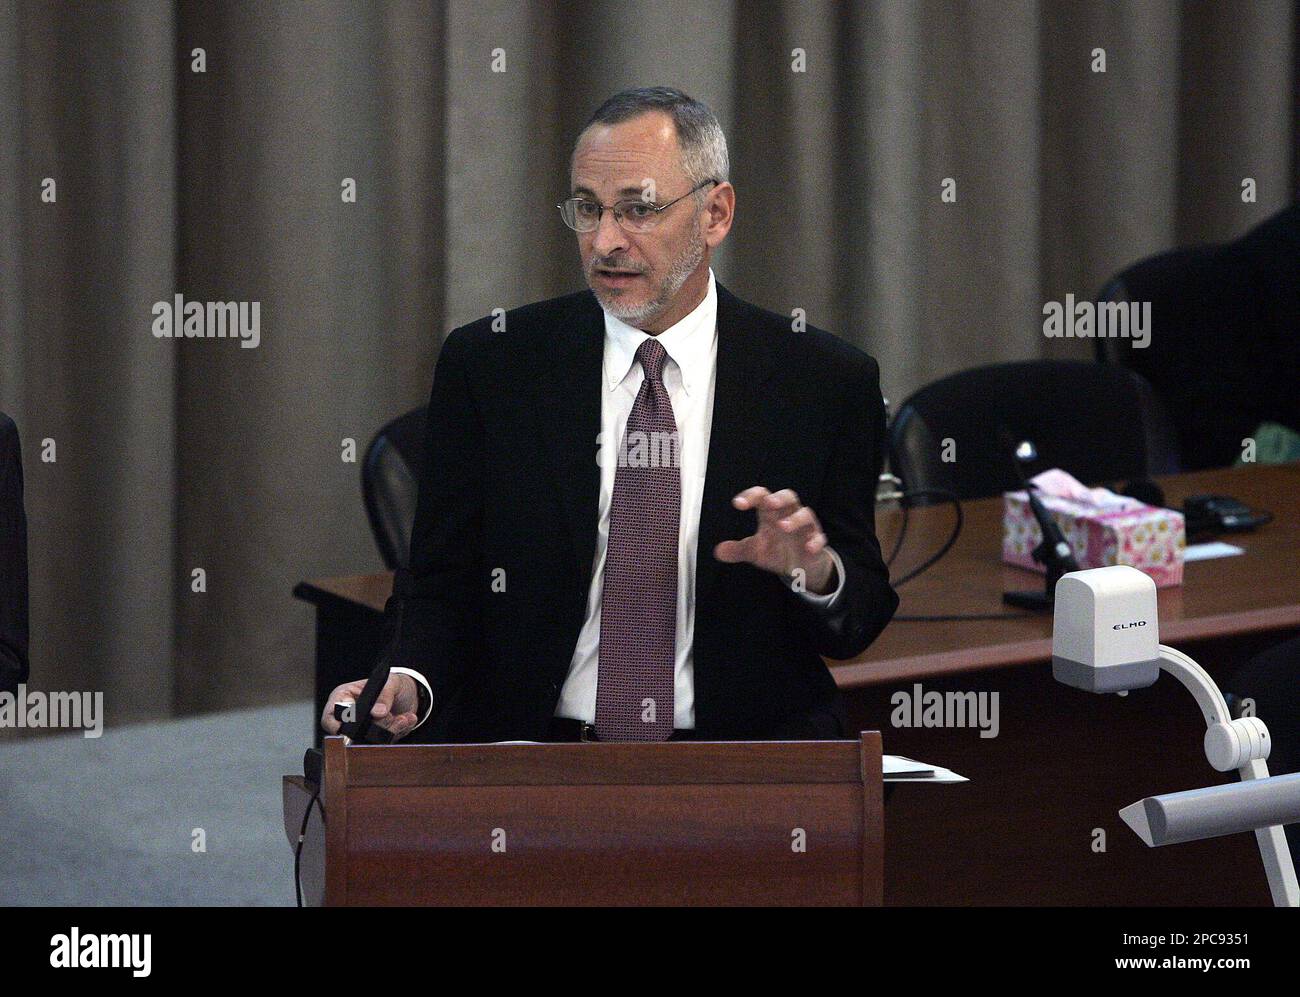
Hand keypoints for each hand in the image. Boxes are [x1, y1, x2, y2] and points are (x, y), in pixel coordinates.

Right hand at [320, 673, 420, 738]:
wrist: (409, 692)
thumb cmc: (393, 683)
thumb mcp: (391, 683)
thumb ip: (385, 695)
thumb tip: (378, 712)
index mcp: (344, 696)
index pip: (330, 717)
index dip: (336, 725)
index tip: (351, 727)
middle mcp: (350, 715)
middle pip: (352, 733)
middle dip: (376, 726)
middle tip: (390, 716)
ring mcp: (363, 729)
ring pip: (371, 739)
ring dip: (390, 729)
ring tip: (403, 717)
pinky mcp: (377, 737)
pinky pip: (386, 741)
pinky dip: (399, 731)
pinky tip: (407, 719)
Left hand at [714, 487, 836, 593]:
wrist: (801, 566)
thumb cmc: (778, 550)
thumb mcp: (755, 552)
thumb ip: (738, 550)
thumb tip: (718, 551)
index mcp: (772, 514)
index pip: (762, 496)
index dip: (751, 496)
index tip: (738, 504)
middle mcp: (789, 515)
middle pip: (788, 497)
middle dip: (779, 499)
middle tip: (769, 503)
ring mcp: (805, 528)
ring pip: (806, 514)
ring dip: (795, 519)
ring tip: (783, 526)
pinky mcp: (817, 542)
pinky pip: (819, 538)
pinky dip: (815, 541)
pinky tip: (808, 548)